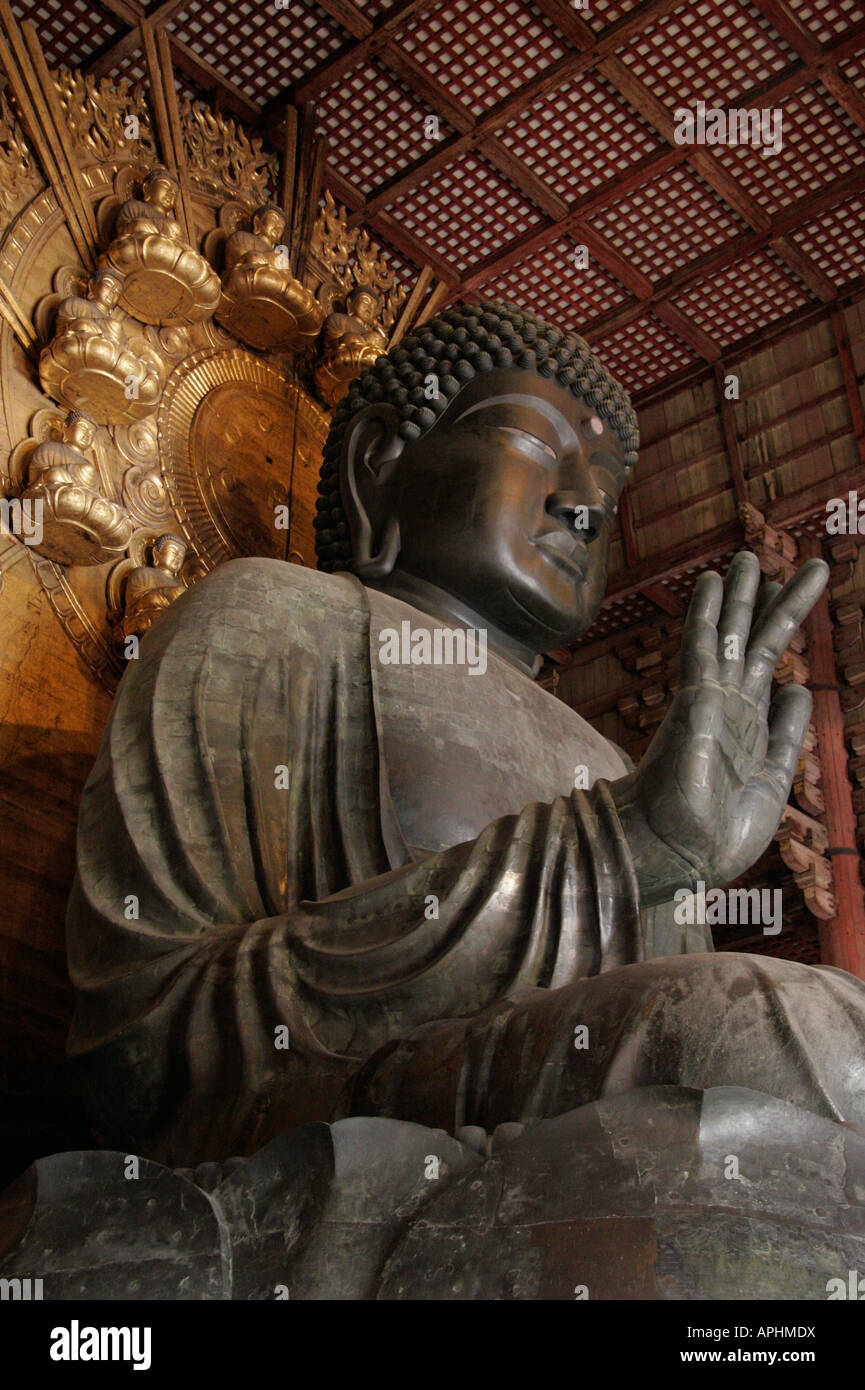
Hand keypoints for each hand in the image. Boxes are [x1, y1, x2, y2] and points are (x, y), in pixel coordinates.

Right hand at [611, 550, 828, 904]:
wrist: (680, 854)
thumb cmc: (717, 834)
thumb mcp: (773, 781)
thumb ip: (787, 734)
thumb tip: (799, 687)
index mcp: (749, 728)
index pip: (768, 668)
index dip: (782, 632)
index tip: (789, 598)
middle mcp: (730, 708)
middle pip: (756, 643)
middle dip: (771, 602)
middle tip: (786, 561)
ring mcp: (712, 702)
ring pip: (732, 636)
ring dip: (742, 596)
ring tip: (750, 556)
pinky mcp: (695, 701)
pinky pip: (702, 647)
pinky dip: (707, 612)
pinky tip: (713, 581)